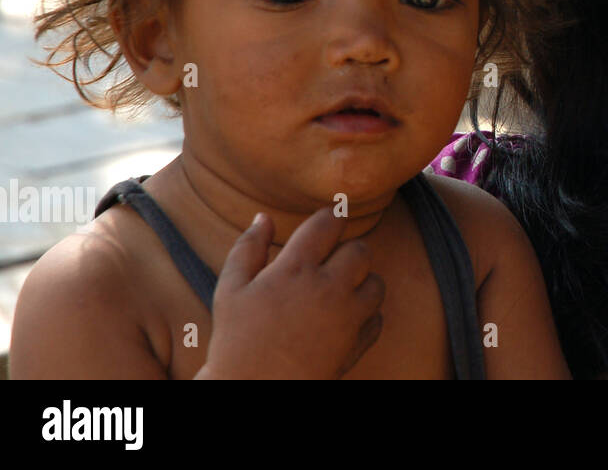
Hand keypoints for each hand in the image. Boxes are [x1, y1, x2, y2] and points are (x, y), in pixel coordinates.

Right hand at [195, 208, 384, 378]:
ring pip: (377, 283)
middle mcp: (328, 288)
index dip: (331, 216)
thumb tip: (263, 217)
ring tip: (339, 291)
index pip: (328, 224)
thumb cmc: (236, 341)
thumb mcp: (230, 291)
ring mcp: (347, 317)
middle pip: (361, 250)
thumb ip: (248, 248)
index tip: (330, 219)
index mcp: (296, 269)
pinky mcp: (357, 344)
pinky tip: (343, 319)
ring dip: (362, 283)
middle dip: (348, 251)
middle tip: (332, 262)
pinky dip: (366, 316)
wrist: (252, 391)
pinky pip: (377, 318)